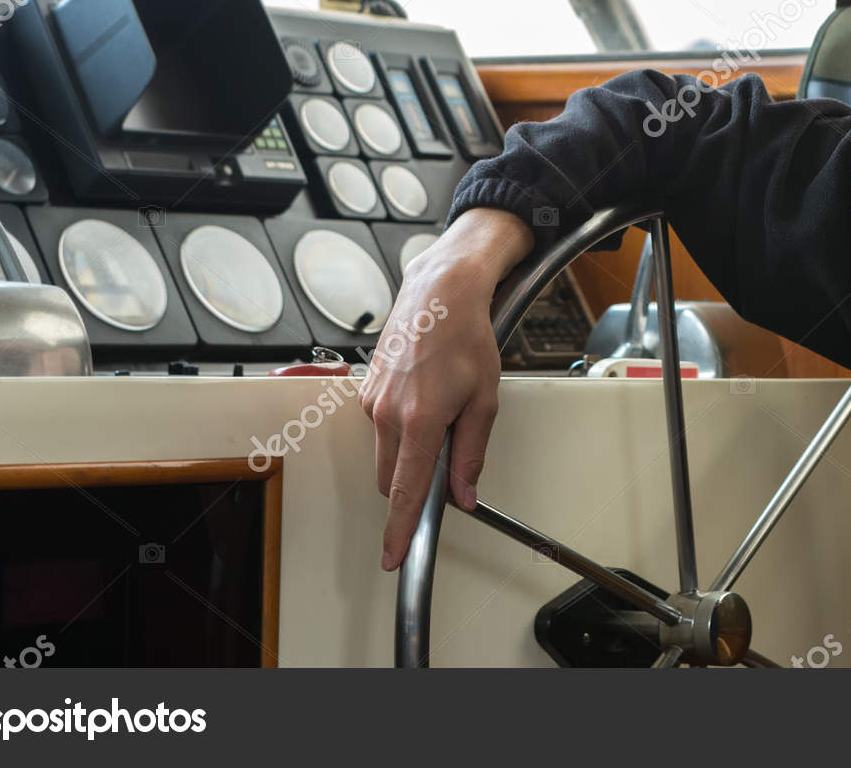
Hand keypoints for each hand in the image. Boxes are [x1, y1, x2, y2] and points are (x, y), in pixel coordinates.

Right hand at [358, 208, 532, 570]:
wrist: (439, 293)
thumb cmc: (465, 337)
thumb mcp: (484, 400)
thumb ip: (471, 453)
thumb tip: (465, 493)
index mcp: (421, 421)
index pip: (407, 492)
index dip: (401, 529)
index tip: (395, 556)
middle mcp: (388, 414)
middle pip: (393, 478)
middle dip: (415, 483)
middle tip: (447, 458)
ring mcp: (372, 402)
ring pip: (386, 453)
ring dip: (409, 451)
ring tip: (441, 412)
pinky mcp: (365, 390)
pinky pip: (381, 427)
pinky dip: (400, 428)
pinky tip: (424, 397)